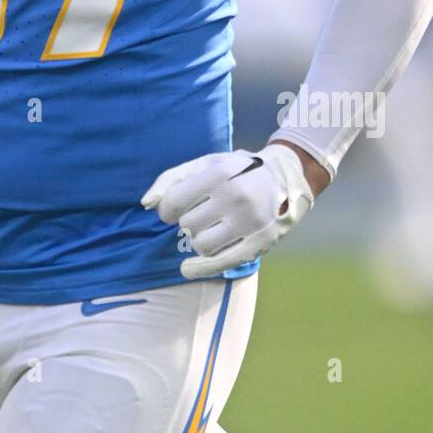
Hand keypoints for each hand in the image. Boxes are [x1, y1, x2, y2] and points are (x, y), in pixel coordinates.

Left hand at [140, 143, 314, 279]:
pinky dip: (200, 268)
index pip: (174, 202)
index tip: (171, 210)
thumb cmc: (236, 170)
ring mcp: (250, 221)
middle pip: (188, 225)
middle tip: (199, 215)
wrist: (285, 176)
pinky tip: (186, 269)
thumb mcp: (206, 163)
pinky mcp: (260, 242)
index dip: (166, 210)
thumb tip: (146, 203)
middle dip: (187, 222)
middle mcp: (235, 196)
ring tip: (208, 228)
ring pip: (202, 245)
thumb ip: (172, 178)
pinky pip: (222, 262)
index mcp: (219, 173)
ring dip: (198, 239)